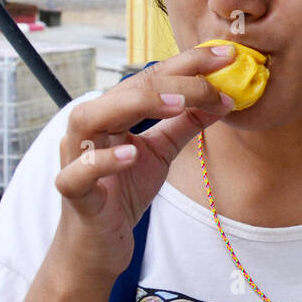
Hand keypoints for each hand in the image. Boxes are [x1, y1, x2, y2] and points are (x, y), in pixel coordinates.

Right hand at [53, 45, 237, 286]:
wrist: (98, 246)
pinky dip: (103, 161)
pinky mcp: (73, 194)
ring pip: (89, 118)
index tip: (227, 55)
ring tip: (177, 103)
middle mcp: (90, 129)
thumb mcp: (160, 153)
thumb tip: (221, 99)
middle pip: (126, 91)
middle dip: (174, 79)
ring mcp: (75, 159)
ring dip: (134, 106)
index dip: (188, 64)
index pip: (150, 78)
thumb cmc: (123, 193)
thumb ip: (185, 124)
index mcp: (112, 115)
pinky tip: (132, 154)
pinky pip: (78, 173)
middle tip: (216, 77)